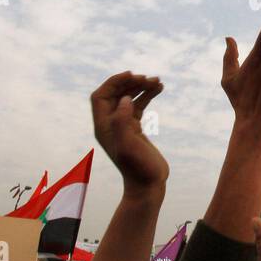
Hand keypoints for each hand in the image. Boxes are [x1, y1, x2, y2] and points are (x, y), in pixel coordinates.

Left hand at [91, 72, 167, 193]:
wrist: (148, 184)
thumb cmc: (138, 168)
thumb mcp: (128, 146)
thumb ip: (122, 121)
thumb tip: (124, 98)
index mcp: (103, 126)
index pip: (100, 96)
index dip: (113, 82)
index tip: (132, 75)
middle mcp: (111, 123)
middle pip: (115, 93)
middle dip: (130, 83)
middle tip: (148, 78)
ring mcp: (123, 125)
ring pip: (129, 97)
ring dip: (141, 86)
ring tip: (157, 81)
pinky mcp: (135, 128)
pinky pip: (139, 105)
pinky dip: (148, 95)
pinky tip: (160, 88)